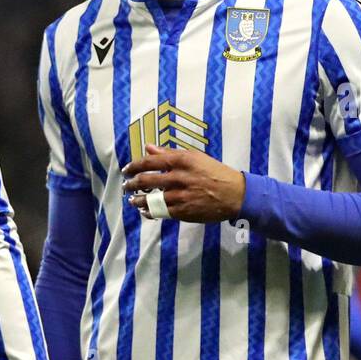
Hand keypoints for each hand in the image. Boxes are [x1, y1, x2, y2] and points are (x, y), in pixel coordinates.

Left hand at [122, 145, 244, 222]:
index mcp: (182, 161)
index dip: (134, 166)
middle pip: (146, 180)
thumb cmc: (215, 173)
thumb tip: (149, 147)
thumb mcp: (195, 157)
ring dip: (137, 200)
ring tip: (132, 200)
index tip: (126, 170)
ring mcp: (181, 195)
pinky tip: (145, 210)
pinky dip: (149, 211)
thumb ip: (170, 153)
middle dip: (131, 184)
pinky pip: (160, 212)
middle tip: (125, 186)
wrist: (235, 195)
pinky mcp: (183, 211)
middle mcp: (180, 177)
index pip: (150, 162)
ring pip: (151, 199)